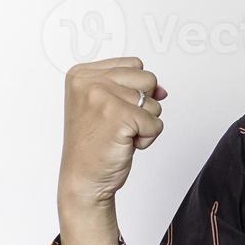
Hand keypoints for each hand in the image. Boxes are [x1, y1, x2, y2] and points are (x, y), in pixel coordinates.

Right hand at [58, 56, 167, 209]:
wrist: (82, 180)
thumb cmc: (94, 145)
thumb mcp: (108, 106)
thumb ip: (133, 88)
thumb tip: (162, 91)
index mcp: (81, 74)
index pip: (134, 65)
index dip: (135, 91)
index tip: (112, 111)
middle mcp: (88, 81)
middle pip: (147, 79)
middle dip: (142, 106)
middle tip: (117, 125)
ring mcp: (102, 97)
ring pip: (154, 102)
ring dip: (144, 123)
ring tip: (119, 135)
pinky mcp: (118, 116)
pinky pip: (156, 122)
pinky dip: (147, 138)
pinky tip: (125, 144)